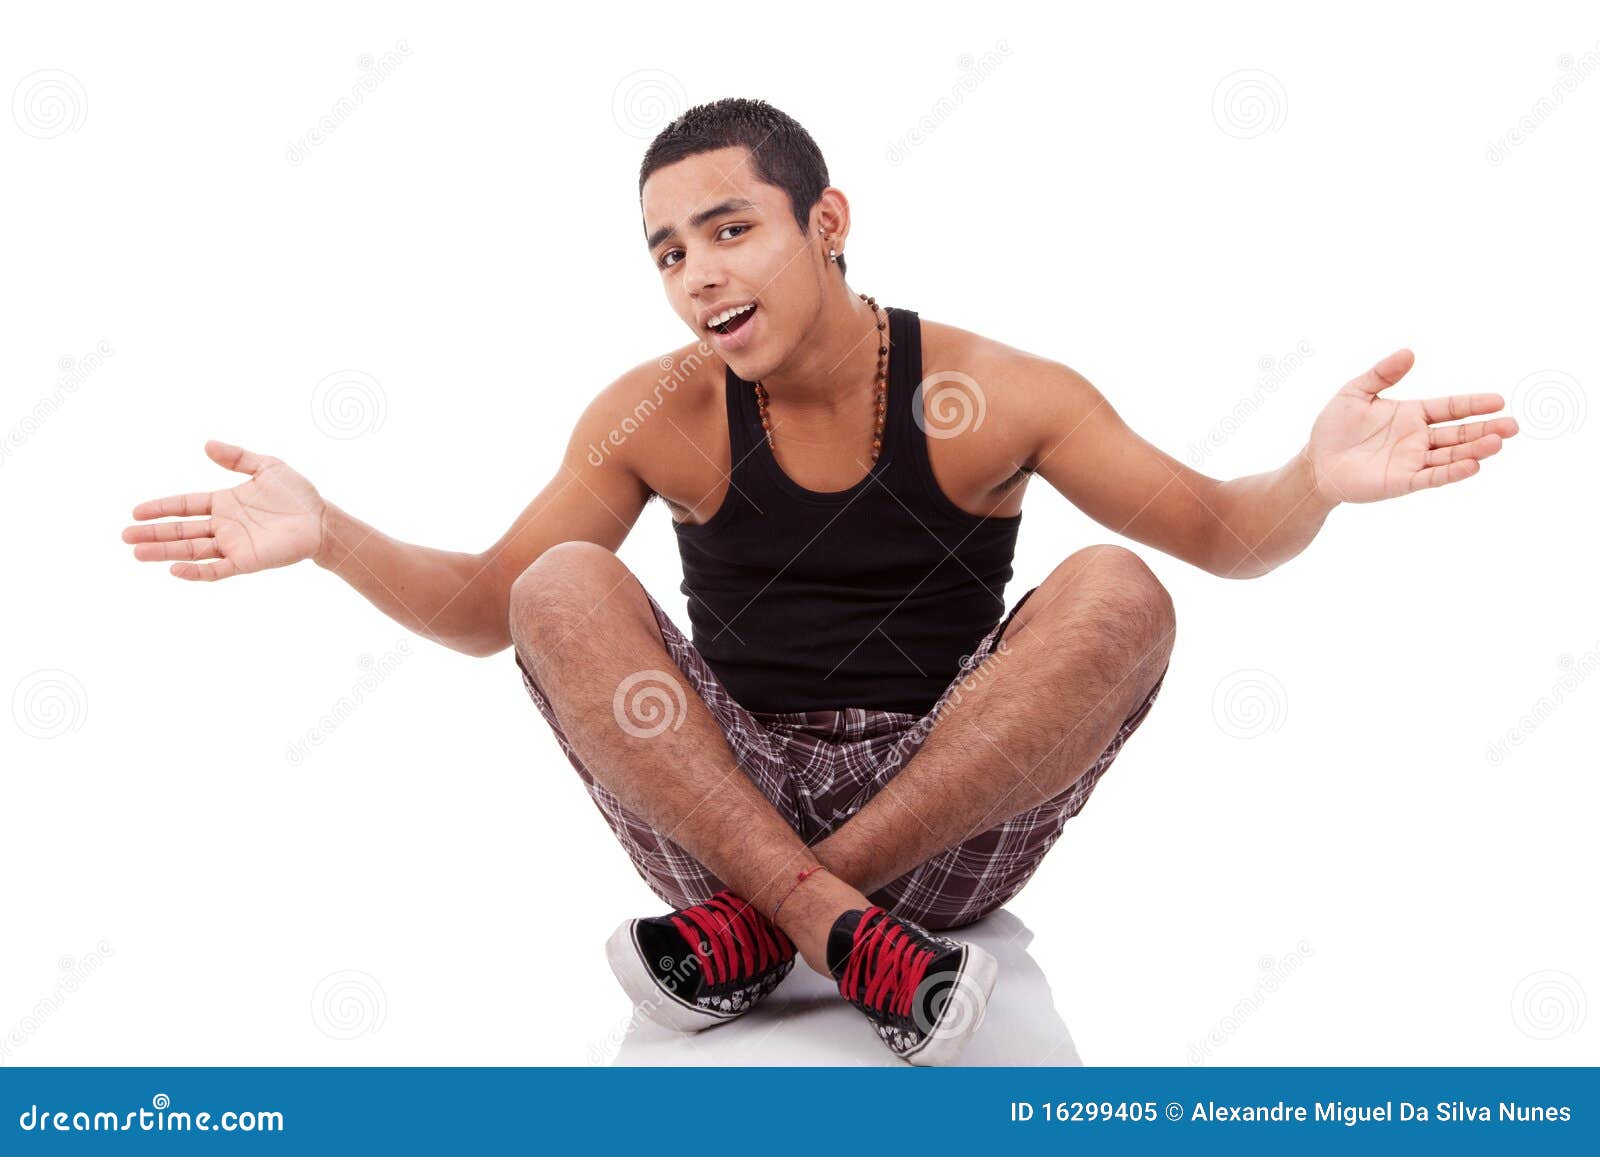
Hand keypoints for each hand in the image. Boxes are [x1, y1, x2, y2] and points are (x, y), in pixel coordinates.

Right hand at [123, 441, 327, 580]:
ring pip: (191, 550)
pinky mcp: (246, 561)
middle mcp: (223, 526)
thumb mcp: (267, 466)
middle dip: (153, 534)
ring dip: (165, 553)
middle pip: (181, 531)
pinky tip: (175, 570)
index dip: (161, 508)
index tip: (136, 512)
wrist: (322, 520)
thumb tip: (206, 444)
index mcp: (223, 503)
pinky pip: (216, 569)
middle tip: (125, 536)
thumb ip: (237, 457)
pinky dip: (196, 571)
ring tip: (137, 553)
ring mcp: (233, 545)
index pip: (184, 506)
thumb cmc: (297, 494)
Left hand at [1306, 349, 1518, 504]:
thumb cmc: (1334, 427)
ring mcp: (1412, 461)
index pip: (1450, 408)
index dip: (1473, 405)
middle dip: (1485, 429)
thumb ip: (1382, 373)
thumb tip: (1409, 352)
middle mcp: (1418, 438)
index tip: (1499, 401)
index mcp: (1411, 415)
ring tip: (1498, 443)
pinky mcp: (1402, 481)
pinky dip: (1452, 472)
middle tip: (1513, 426)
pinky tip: (1472, 466)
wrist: (1315, 461)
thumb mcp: (1355, 392)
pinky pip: (1432, 477)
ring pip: (1451, 455)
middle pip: (1458, 433)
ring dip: (1475, 450)